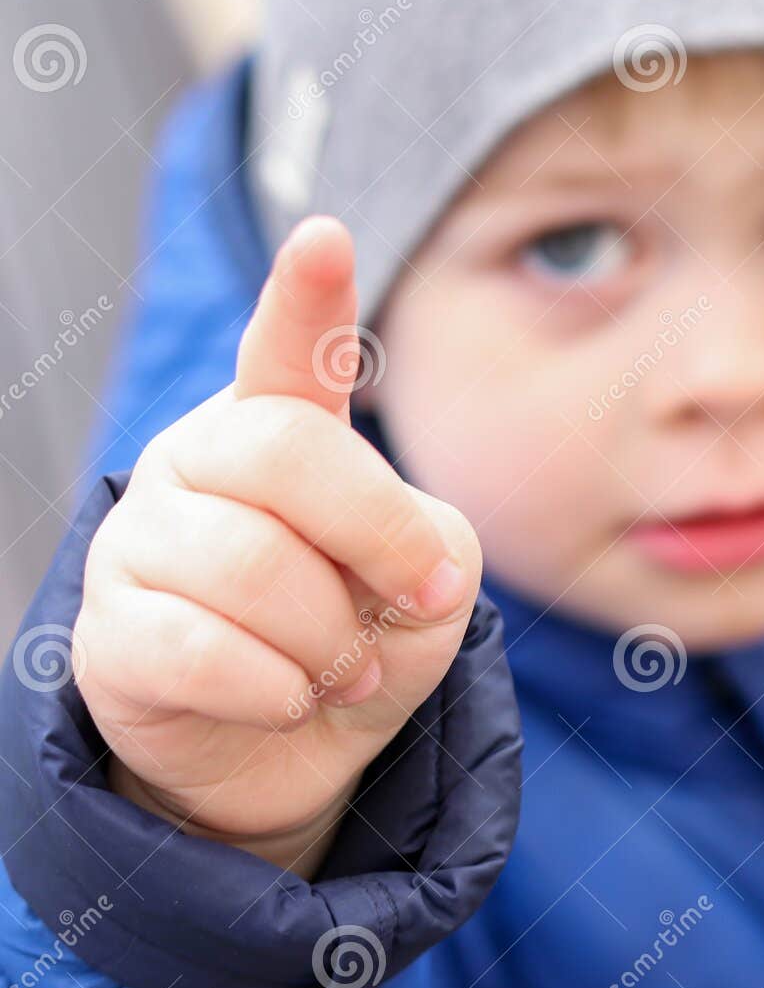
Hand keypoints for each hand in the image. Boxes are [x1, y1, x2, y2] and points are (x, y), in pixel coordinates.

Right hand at [73, 216, 482, 876]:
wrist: (294, 750)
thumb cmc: (363, 636)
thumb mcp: (429, 582)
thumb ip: (424, 541)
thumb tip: (394, 565)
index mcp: (283, 428)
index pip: (290, 351)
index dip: (306, 296)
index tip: (326, 237)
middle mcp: (200, 462)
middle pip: (288, 455)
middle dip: (377, 540)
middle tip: (412, 602)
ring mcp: (142, 539)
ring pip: (253, 569)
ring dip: (332, 643)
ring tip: (342, 667)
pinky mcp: (109, 630)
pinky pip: (203, 652)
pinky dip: (278, 692)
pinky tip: (287, 698)